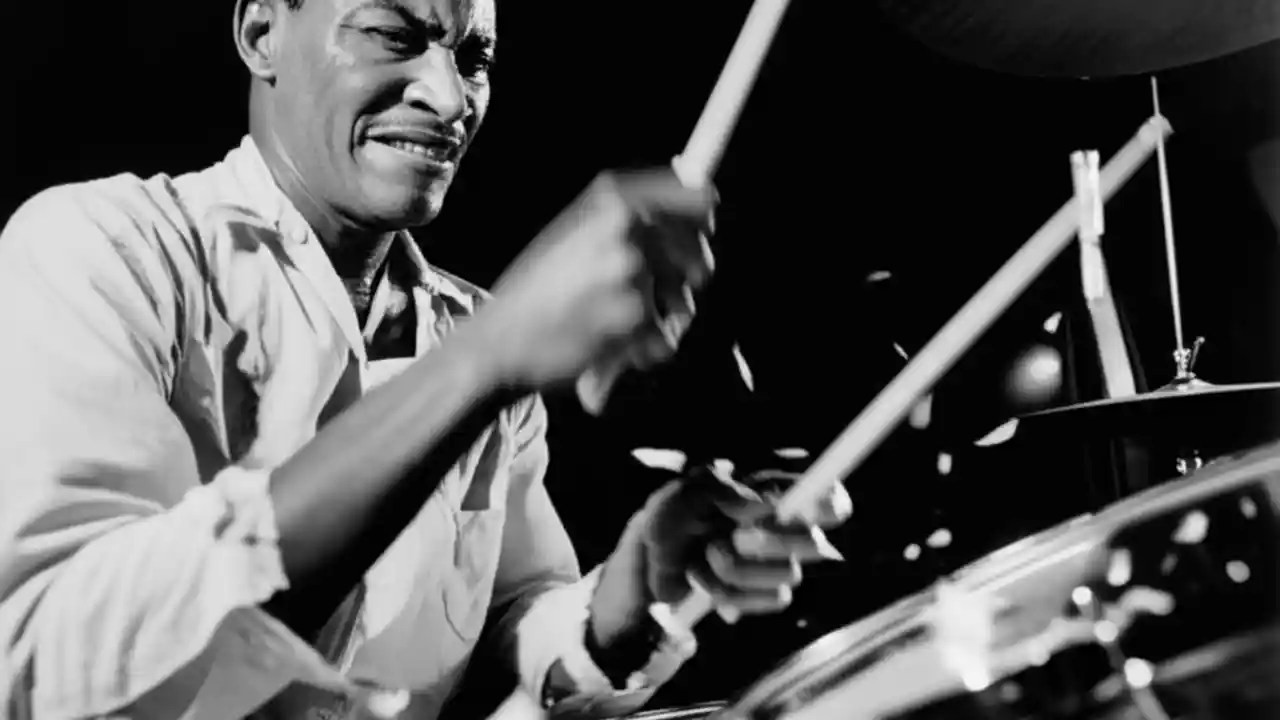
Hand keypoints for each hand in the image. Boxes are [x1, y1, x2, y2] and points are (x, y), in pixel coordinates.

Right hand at [473, 168, 715, 390]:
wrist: (499, 339)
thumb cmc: (535, 291)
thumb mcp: (575, 232)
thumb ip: (628, 216)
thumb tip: (693, 193)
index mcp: (611, 198)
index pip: (693, 196)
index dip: (703, 216)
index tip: (707, 228)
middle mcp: (625, 226)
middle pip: (698, 251)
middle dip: (687, 276)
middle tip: (664, 290)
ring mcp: (632, 270)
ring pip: (683, 301)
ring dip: (664, 317)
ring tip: (620, 320)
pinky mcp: (636, 317)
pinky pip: (666, 339)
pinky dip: (646, 349)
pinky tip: (612, 344)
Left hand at [589, 462, 852, 644]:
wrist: (641, 573)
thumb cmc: (662, 524)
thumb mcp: (679, 497)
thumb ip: (718, 491)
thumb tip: (760, 503)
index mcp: (766, 492)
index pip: (823, 494)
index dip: (826, 503)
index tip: (808, 511)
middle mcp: (778, 527)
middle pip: (813, 541)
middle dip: (772, 542)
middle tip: (736, 537)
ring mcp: (771, 564)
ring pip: (788, 574)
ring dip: (738, 569)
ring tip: (703, 560)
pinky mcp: (759, 595)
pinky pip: (772, 600)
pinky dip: (734, 593)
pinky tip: (708, 584)